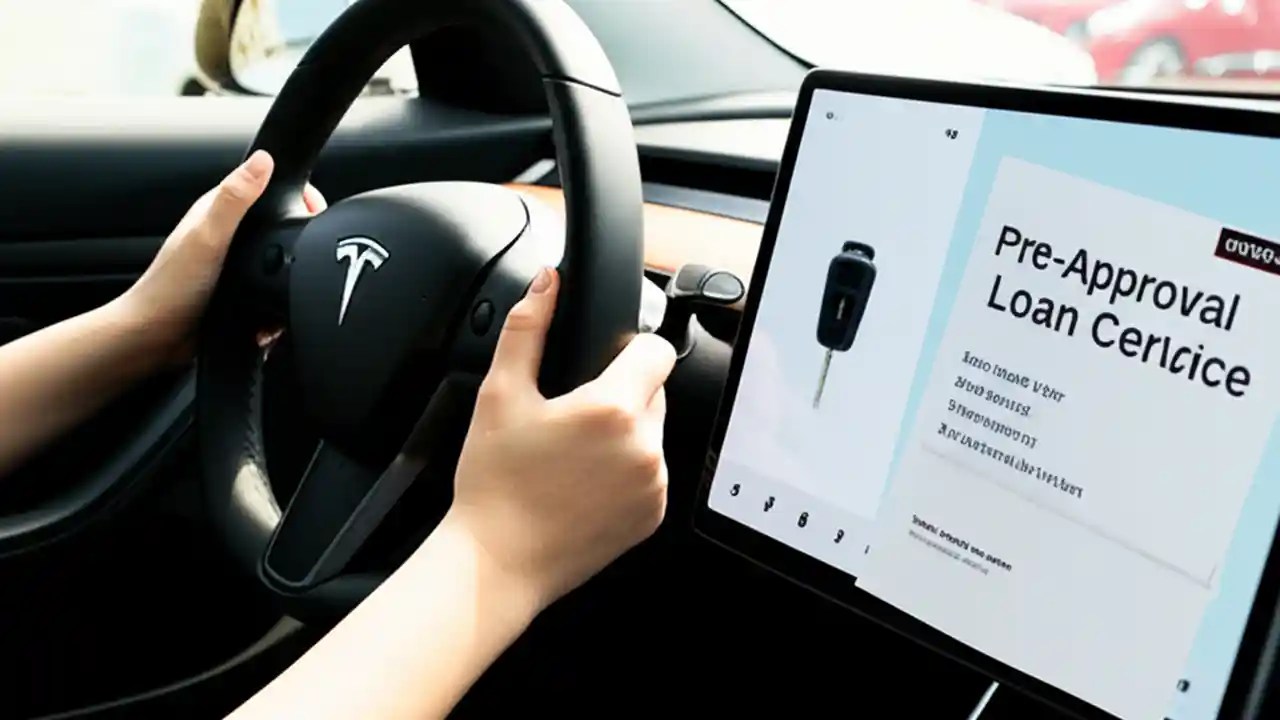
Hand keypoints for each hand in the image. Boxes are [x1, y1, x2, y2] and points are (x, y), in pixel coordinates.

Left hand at [116, 150, 326, 363]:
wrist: (158, 335)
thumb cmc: (172, 286)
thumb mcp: (208, 236)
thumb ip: (235, 198)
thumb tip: (263, 160)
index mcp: (219, 209)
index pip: (266, 185)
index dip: (295, 193)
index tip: (313, 209)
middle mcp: (228, 232)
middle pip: (278, 221)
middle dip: (299, 234)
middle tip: (307, 249)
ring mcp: (235, 261)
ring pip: (279, 256)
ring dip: (291, 270)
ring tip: (294, 281)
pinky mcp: (240, 287)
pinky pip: (272, 285)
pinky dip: (280, 295)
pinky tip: (278, 305)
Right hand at [443, 268, 676, 610]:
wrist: (496, 564)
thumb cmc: (494, 485)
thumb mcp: (500, 394)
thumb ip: (527, 328)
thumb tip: (547, 283)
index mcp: (613, 409)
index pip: (656, 350)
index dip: (629, 348)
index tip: (601, 362)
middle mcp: (645, 447)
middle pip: (654, 391)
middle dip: (620, 392)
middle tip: (570, 415)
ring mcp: (653, 486)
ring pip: (654, 432)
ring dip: (625, 432)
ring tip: (573, 453)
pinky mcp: (652, 516)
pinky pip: (651, 473)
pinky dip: (627, 470)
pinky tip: (582, 481)